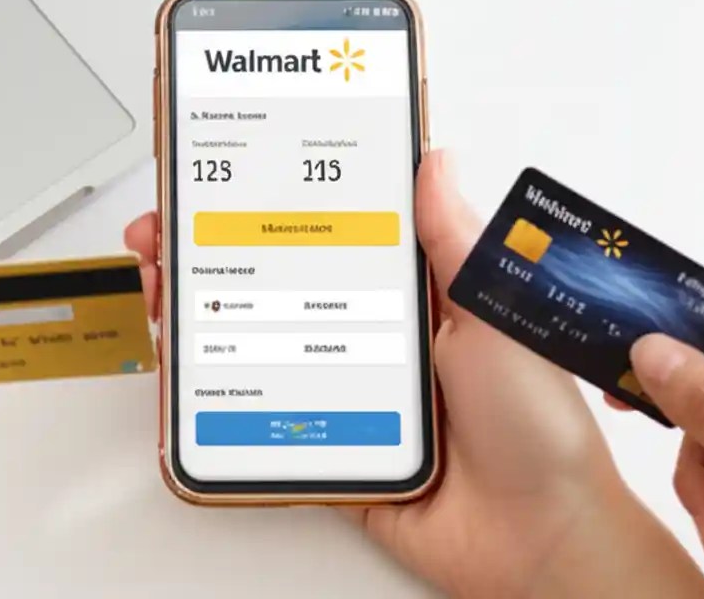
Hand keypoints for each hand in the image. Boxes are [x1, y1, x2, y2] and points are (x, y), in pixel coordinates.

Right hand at [126, 151, 703, 597]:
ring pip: (258, 348)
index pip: (333, 234)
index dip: (278, 206)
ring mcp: (345, 393)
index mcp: (415, 298)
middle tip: (167, 237)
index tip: (229, 180)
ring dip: (204, 319)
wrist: (536, 539)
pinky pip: (263, 420)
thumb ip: (454, 242)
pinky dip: (219, 398)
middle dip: (213, 256)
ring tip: (166, 291)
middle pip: (277, 286)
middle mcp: (372, 339)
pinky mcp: (329, 446)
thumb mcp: (494, 314)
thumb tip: (435, 163)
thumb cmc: (537, 427)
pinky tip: (188, 370)